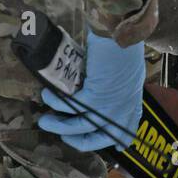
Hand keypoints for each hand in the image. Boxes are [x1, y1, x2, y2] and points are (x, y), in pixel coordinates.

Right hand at [38, 31, 144, 151]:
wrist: (121, 35)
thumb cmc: (124, 47)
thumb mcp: (128, 74)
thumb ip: (119, 88)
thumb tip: (101, 93)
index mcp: (133, 103)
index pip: (126, 133)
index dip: (112, 141)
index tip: (102, 142)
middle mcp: (123, 110)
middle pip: (98, 138)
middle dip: (76, 139)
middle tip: (62, 135)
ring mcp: (109, 107)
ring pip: (79, 126)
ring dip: (58, 125)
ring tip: (45, 121)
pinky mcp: (94, 98)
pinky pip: (70, 106)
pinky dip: (56, 101)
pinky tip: (48, 94)